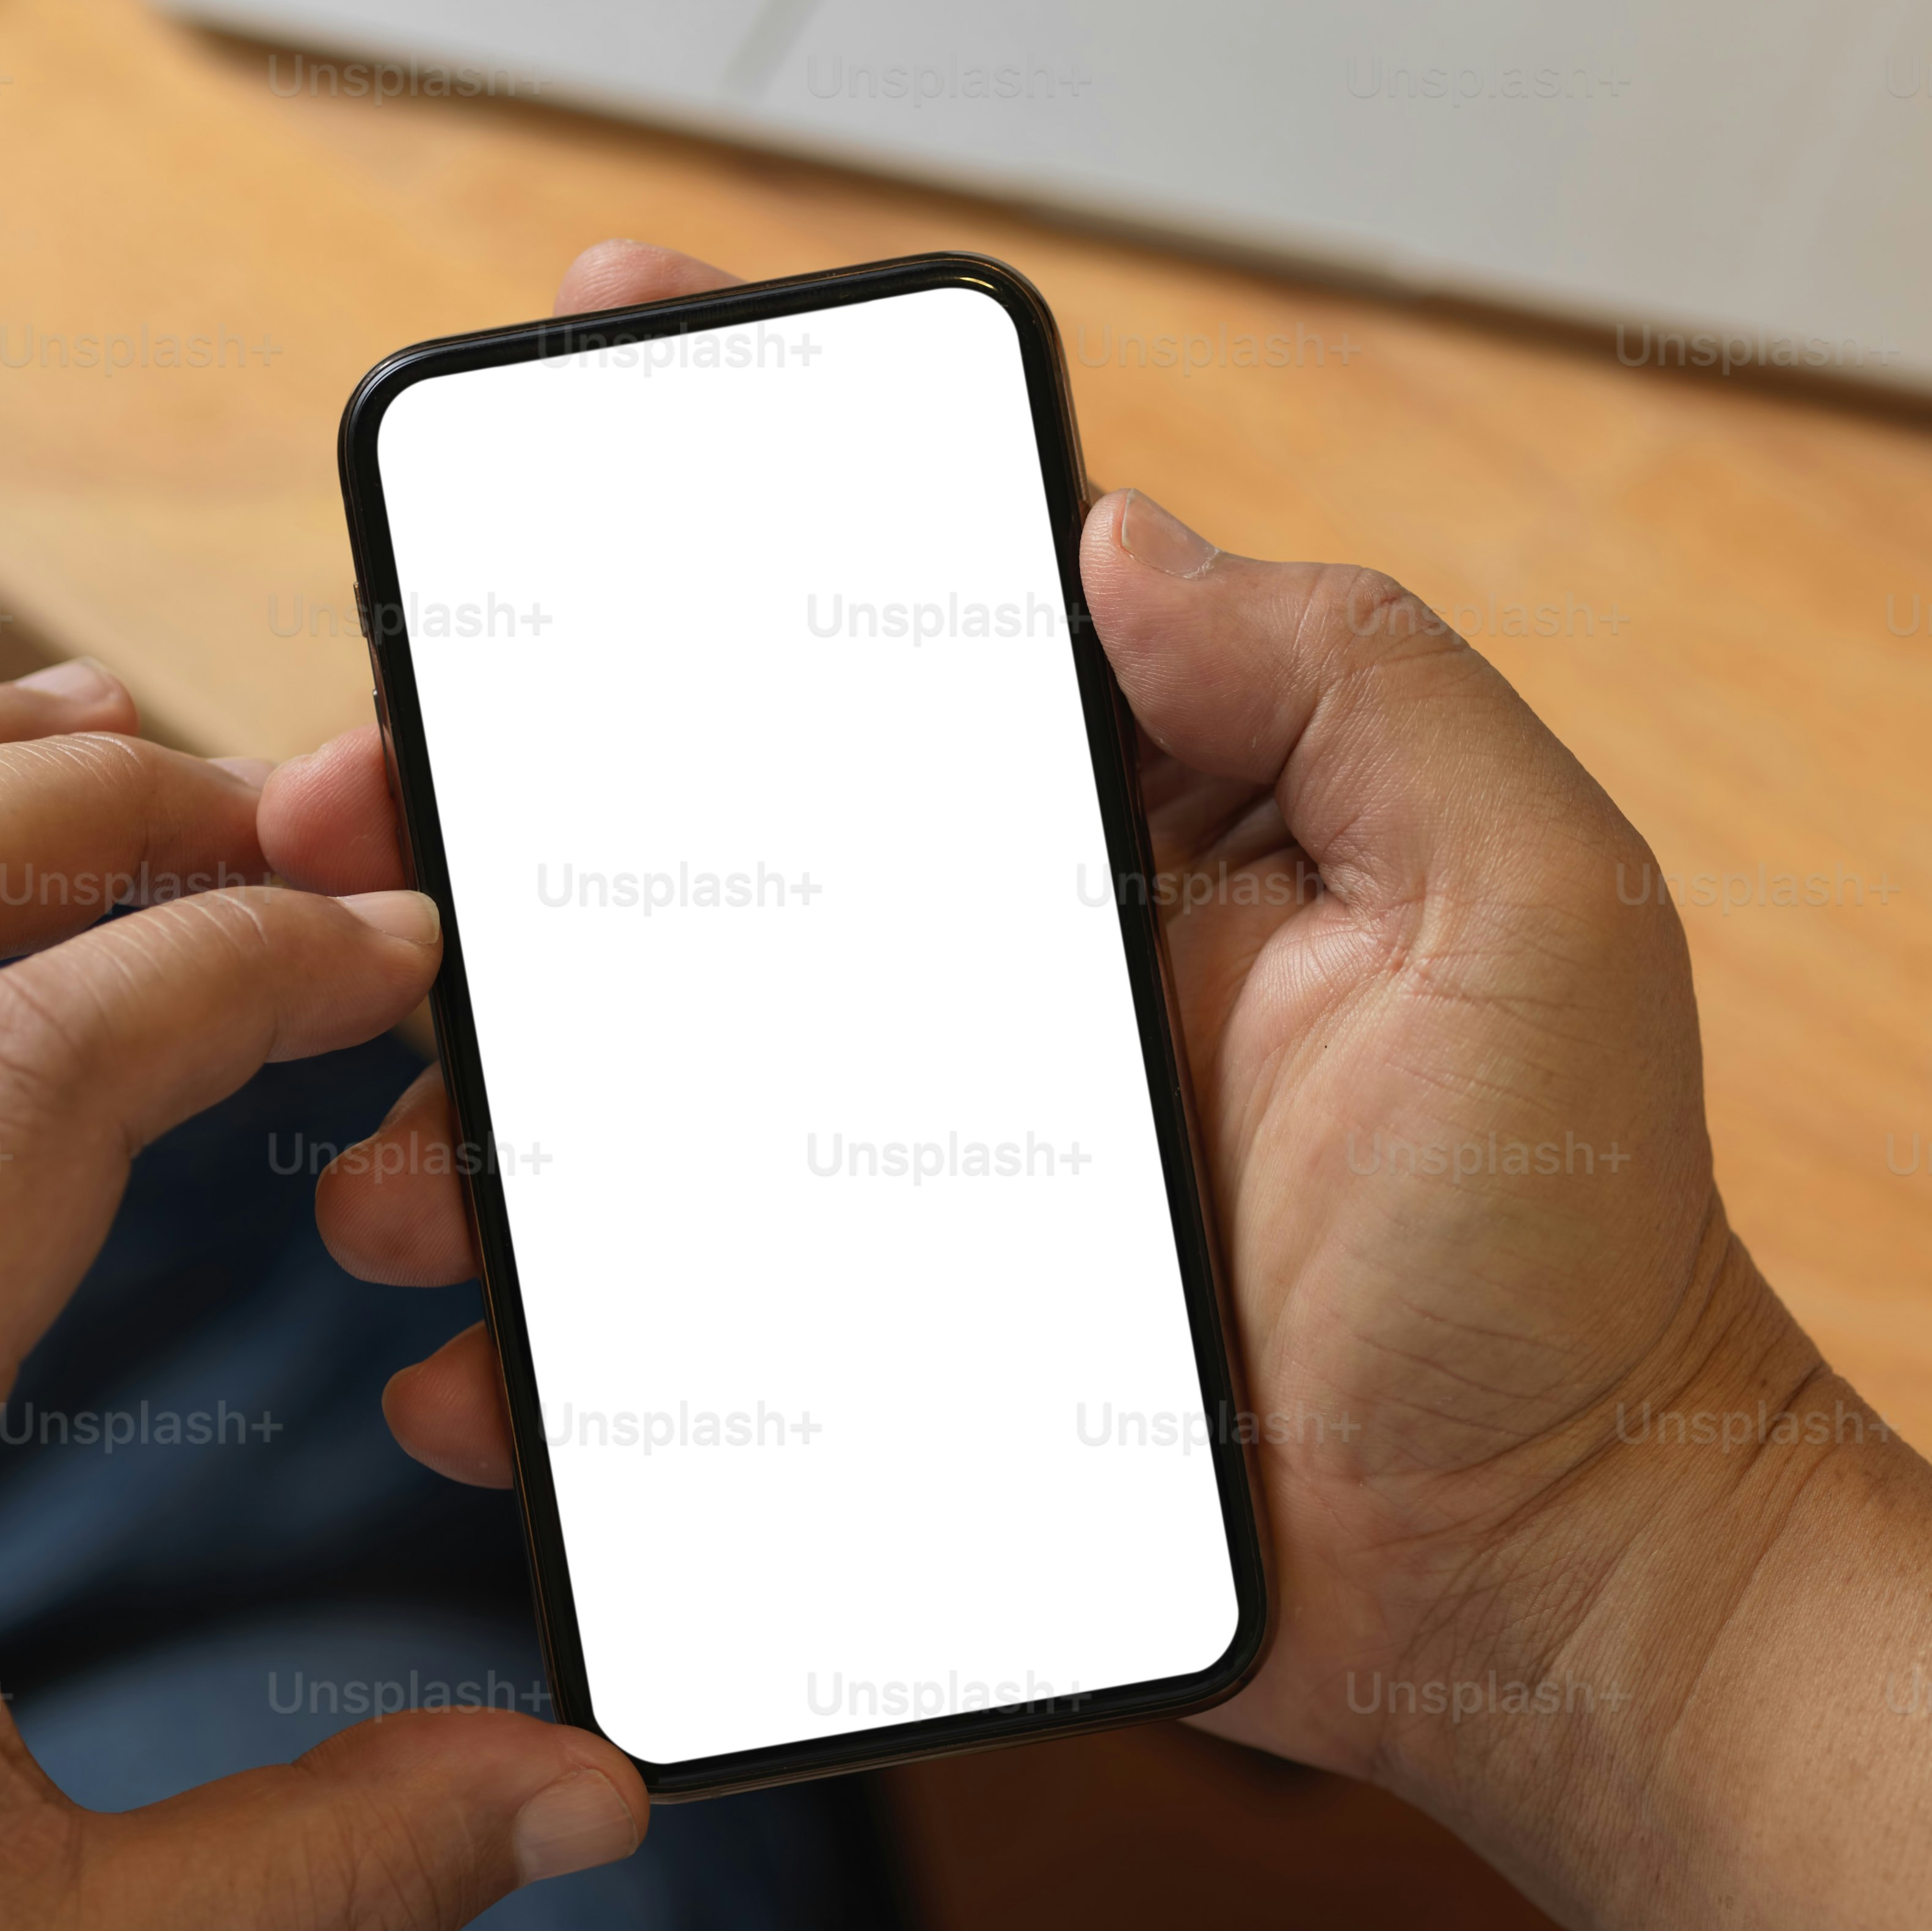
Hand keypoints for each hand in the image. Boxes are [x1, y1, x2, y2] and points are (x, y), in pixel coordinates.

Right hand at [269, 242, 1838, 1899]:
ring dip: (476, 1095)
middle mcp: (1016, 987)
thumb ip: (1358, 686)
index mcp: (1150, 842)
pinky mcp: (906, 1366)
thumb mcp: (1536, 915)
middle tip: (350, 817)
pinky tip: (482, 1363)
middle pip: (710, 849)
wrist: (1563, 1581)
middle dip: (501, 809)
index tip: (587, 348)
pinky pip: (684, 1337)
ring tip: (381, 1149)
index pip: (925, 619)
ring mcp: (942, 1185)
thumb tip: (1122, 539)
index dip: (754, 479)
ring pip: (647, 1093)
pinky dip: (560, 1353)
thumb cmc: (1581, 1256)